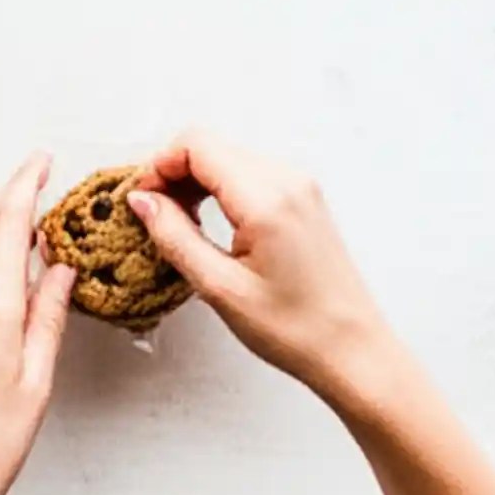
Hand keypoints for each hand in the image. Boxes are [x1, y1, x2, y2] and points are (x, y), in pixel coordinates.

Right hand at [125, 130, 387, 396]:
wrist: (353, 350)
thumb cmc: (294, 329)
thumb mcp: (219, 288)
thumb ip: (174, 236)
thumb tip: (142, 200)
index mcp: (266, 199)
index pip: (197, 144)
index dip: (158, 165)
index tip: (141, 199)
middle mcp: (287, 181)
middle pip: (211, 146)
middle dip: (173, 173)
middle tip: (154, 216)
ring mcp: (299, 187)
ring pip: (227, 158)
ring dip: (194, 181)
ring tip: (179, 224)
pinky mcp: (303, 199)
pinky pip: (249, 174)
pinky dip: (219, 189)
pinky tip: (209, 224)